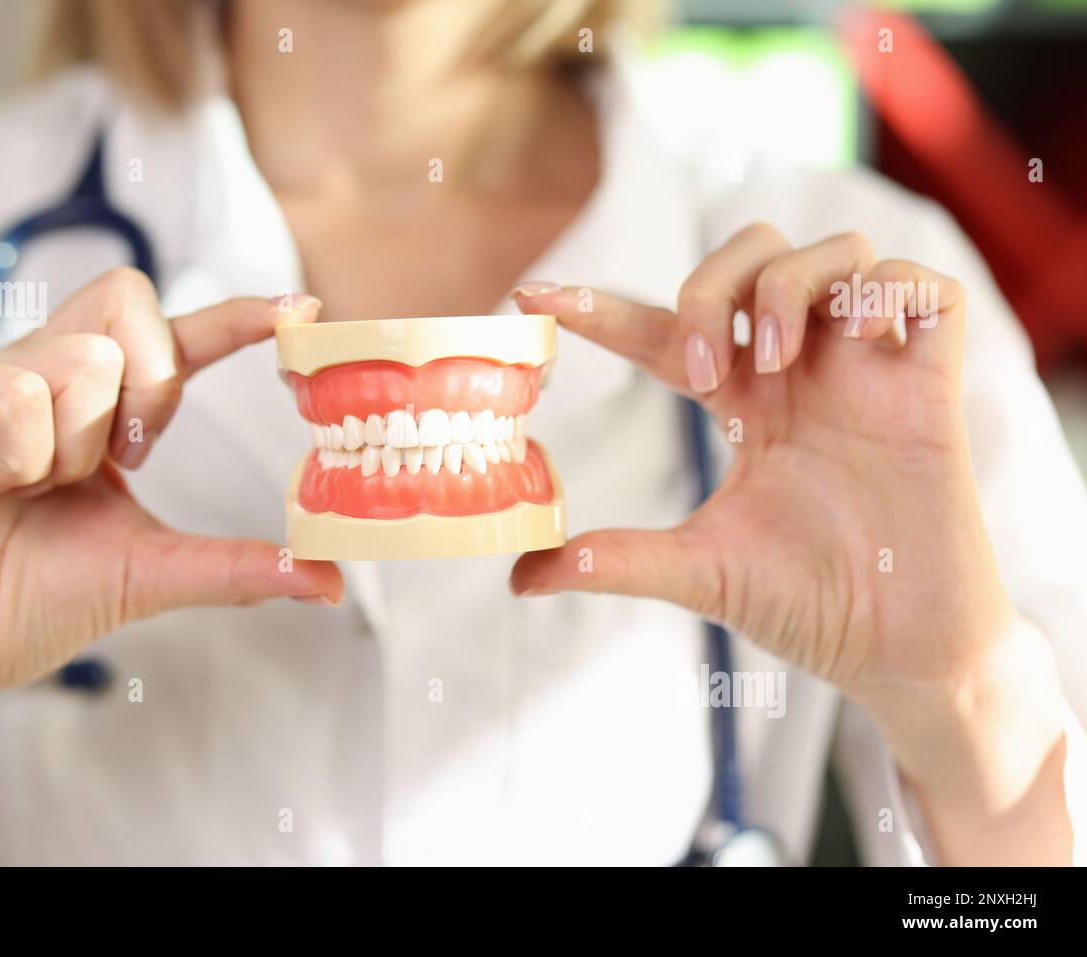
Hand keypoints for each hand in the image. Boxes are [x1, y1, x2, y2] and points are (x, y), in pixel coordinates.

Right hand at [0, 268, 341, 717]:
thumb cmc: (29, 602)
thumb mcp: (151, 573)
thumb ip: (235, 565)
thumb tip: (328, 579)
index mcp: (97, 409)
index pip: (175, 339)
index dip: (236, 316)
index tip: (301, 307)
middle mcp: (43, 374)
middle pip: (128, 302)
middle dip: (150, 386)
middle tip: (122, 459)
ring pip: (85, 357)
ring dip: (77, 448)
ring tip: (29, 491)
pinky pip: (19, 390)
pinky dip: (24, 457)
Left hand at [509, 225, 1051, 724]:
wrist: (898, 654)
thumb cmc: (807, 606)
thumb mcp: (699, 572)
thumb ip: (615, 561)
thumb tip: (520, 579)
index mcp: (744, 404)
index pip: (666, 328)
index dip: (601, 307)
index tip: (534, 298)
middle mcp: (803, 373)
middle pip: (755, 255)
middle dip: (714, 285)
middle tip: (703, 374)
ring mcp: (868, 373)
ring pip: (836, 251)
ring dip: (789, 286)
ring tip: (774, 363)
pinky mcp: (933, 389)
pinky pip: (925, 289)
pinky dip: (887, 289)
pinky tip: (860, 338)